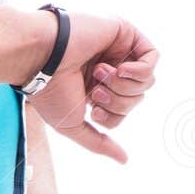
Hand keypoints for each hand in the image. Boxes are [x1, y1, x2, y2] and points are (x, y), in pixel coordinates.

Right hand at [29, 12, 158, 162]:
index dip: (112, 116)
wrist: (43, 58)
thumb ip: (98, 142)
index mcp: (94, 88)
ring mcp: (116, 51)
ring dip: (124, 86)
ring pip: (146, 81)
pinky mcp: (124, 33)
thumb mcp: (73, 125)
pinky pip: (152, 57)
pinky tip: (119, 69)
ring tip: (100, 73)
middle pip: (136, 98)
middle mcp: (107, 70)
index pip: (122, 111)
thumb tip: (124, 160)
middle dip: (119, 101)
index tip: (92, 108)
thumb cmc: (50, 91)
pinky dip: (139, 70)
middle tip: (95, 91)